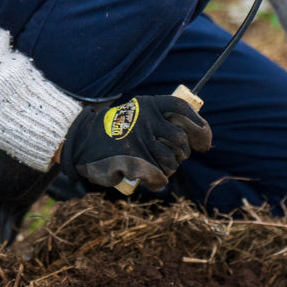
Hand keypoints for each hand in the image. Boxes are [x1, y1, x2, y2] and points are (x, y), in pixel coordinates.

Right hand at [61, 95, 211, 191]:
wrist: (82, 140)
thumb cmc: (116, 130)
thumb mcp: (138, 113)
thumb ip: (162, 118)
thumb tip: (199, 134)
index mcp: (149, 105)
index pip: (182, 109)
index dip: (199, 126)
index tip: (205, 141)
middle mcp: (146, 120)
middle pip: (180, 140)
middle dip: (183, 152)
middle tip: (178, 157)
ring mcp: (140, 141)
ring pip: (171, 161)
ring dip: (170, 168)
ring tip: (160, 167)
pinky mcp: (133, 161)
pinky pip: (159, 176)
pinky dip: (159, 181)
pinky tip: (152, 180)